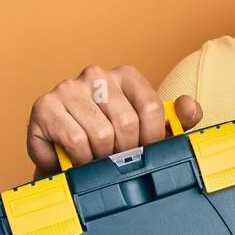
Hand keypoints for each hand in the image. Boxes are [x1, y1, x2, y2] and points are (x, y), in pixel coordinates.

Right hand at [26, 64, 201, 176]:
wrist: (68, 158)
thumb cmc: (111, 141)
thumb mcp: (149, 131)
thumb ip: (177, 119)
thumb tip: (189, 108)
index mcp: (125, 75)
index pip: (152, 108)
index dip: (152, 139)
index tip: (144, 151)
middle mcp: (96, 75)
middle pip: (127, 122)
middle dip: (126, 151)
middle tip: (117, 159)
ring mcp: (68, 88)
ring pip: (101, 134)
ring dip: (102, 157)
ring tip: (97, 159)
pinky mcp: (45, 107)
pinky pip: (75, 141)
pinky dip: (81, 159)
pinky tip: (79, 158)